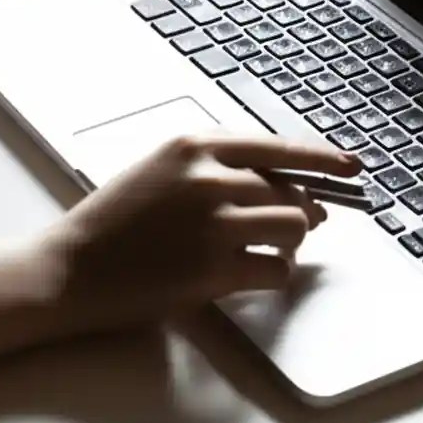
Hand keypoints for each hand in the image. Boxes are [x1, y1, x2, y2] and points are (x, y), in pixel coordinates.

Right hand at [40, 133, 361, 331]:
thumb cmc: (111, 222)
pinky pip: (275, 270)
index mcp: (193, 146)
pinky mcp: (214, 270)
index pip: (278, 147)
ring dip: (289, 244)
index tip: (351, 167)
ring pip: (293, 229)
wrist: (71, 268)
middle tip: (297, 228)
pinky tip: (252, 276)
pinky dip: (273, 275)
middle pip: (291, 193)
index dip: (322, 158)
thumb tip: (280, 187)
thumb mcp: (158, 171)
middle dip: (303, 213)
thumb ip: (212, 168)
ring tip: (271, 252)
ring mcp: (213, 225)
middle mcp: (208, 179)